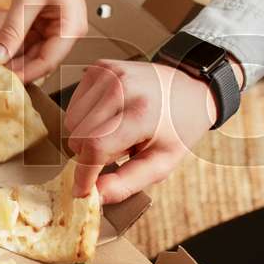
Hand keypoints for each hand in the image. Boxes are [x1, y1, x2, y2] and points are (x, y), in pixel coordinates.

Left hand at [0, 0, 86, 82]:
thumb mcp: (25, 0)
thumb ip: (12, 32)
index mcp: (71, 28)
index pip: (47, 62)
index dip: (24, 74)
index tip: (0, 83)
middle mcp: (68, 29)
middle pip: (41, 58)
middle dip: (17, 65)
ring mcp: (58, 23)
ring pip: (33, 48)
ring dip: (13, 53)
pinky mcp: (47, 16)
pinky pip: (30, 35)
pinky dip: (14, 39)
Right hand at [64, 59, 212, 202]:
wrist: (191, 88)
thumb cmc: (179, 128)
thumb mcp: (162, 163)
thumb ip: (127, 182)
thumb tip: (95, 196)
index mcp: (140, 113)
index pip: (95, 147)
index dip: (84, 174)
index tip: (81, 191)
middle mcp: (121, 87)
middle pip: (79, 136)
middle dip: (92, 153)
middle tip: (120, 150)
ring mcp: (108, 73)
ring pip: (72, 121)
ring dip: (88, 135)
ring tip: (117, 130)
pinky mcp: (99, 67)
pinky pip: (75, 104)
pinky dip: (86, 117)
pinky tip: (110, 116)